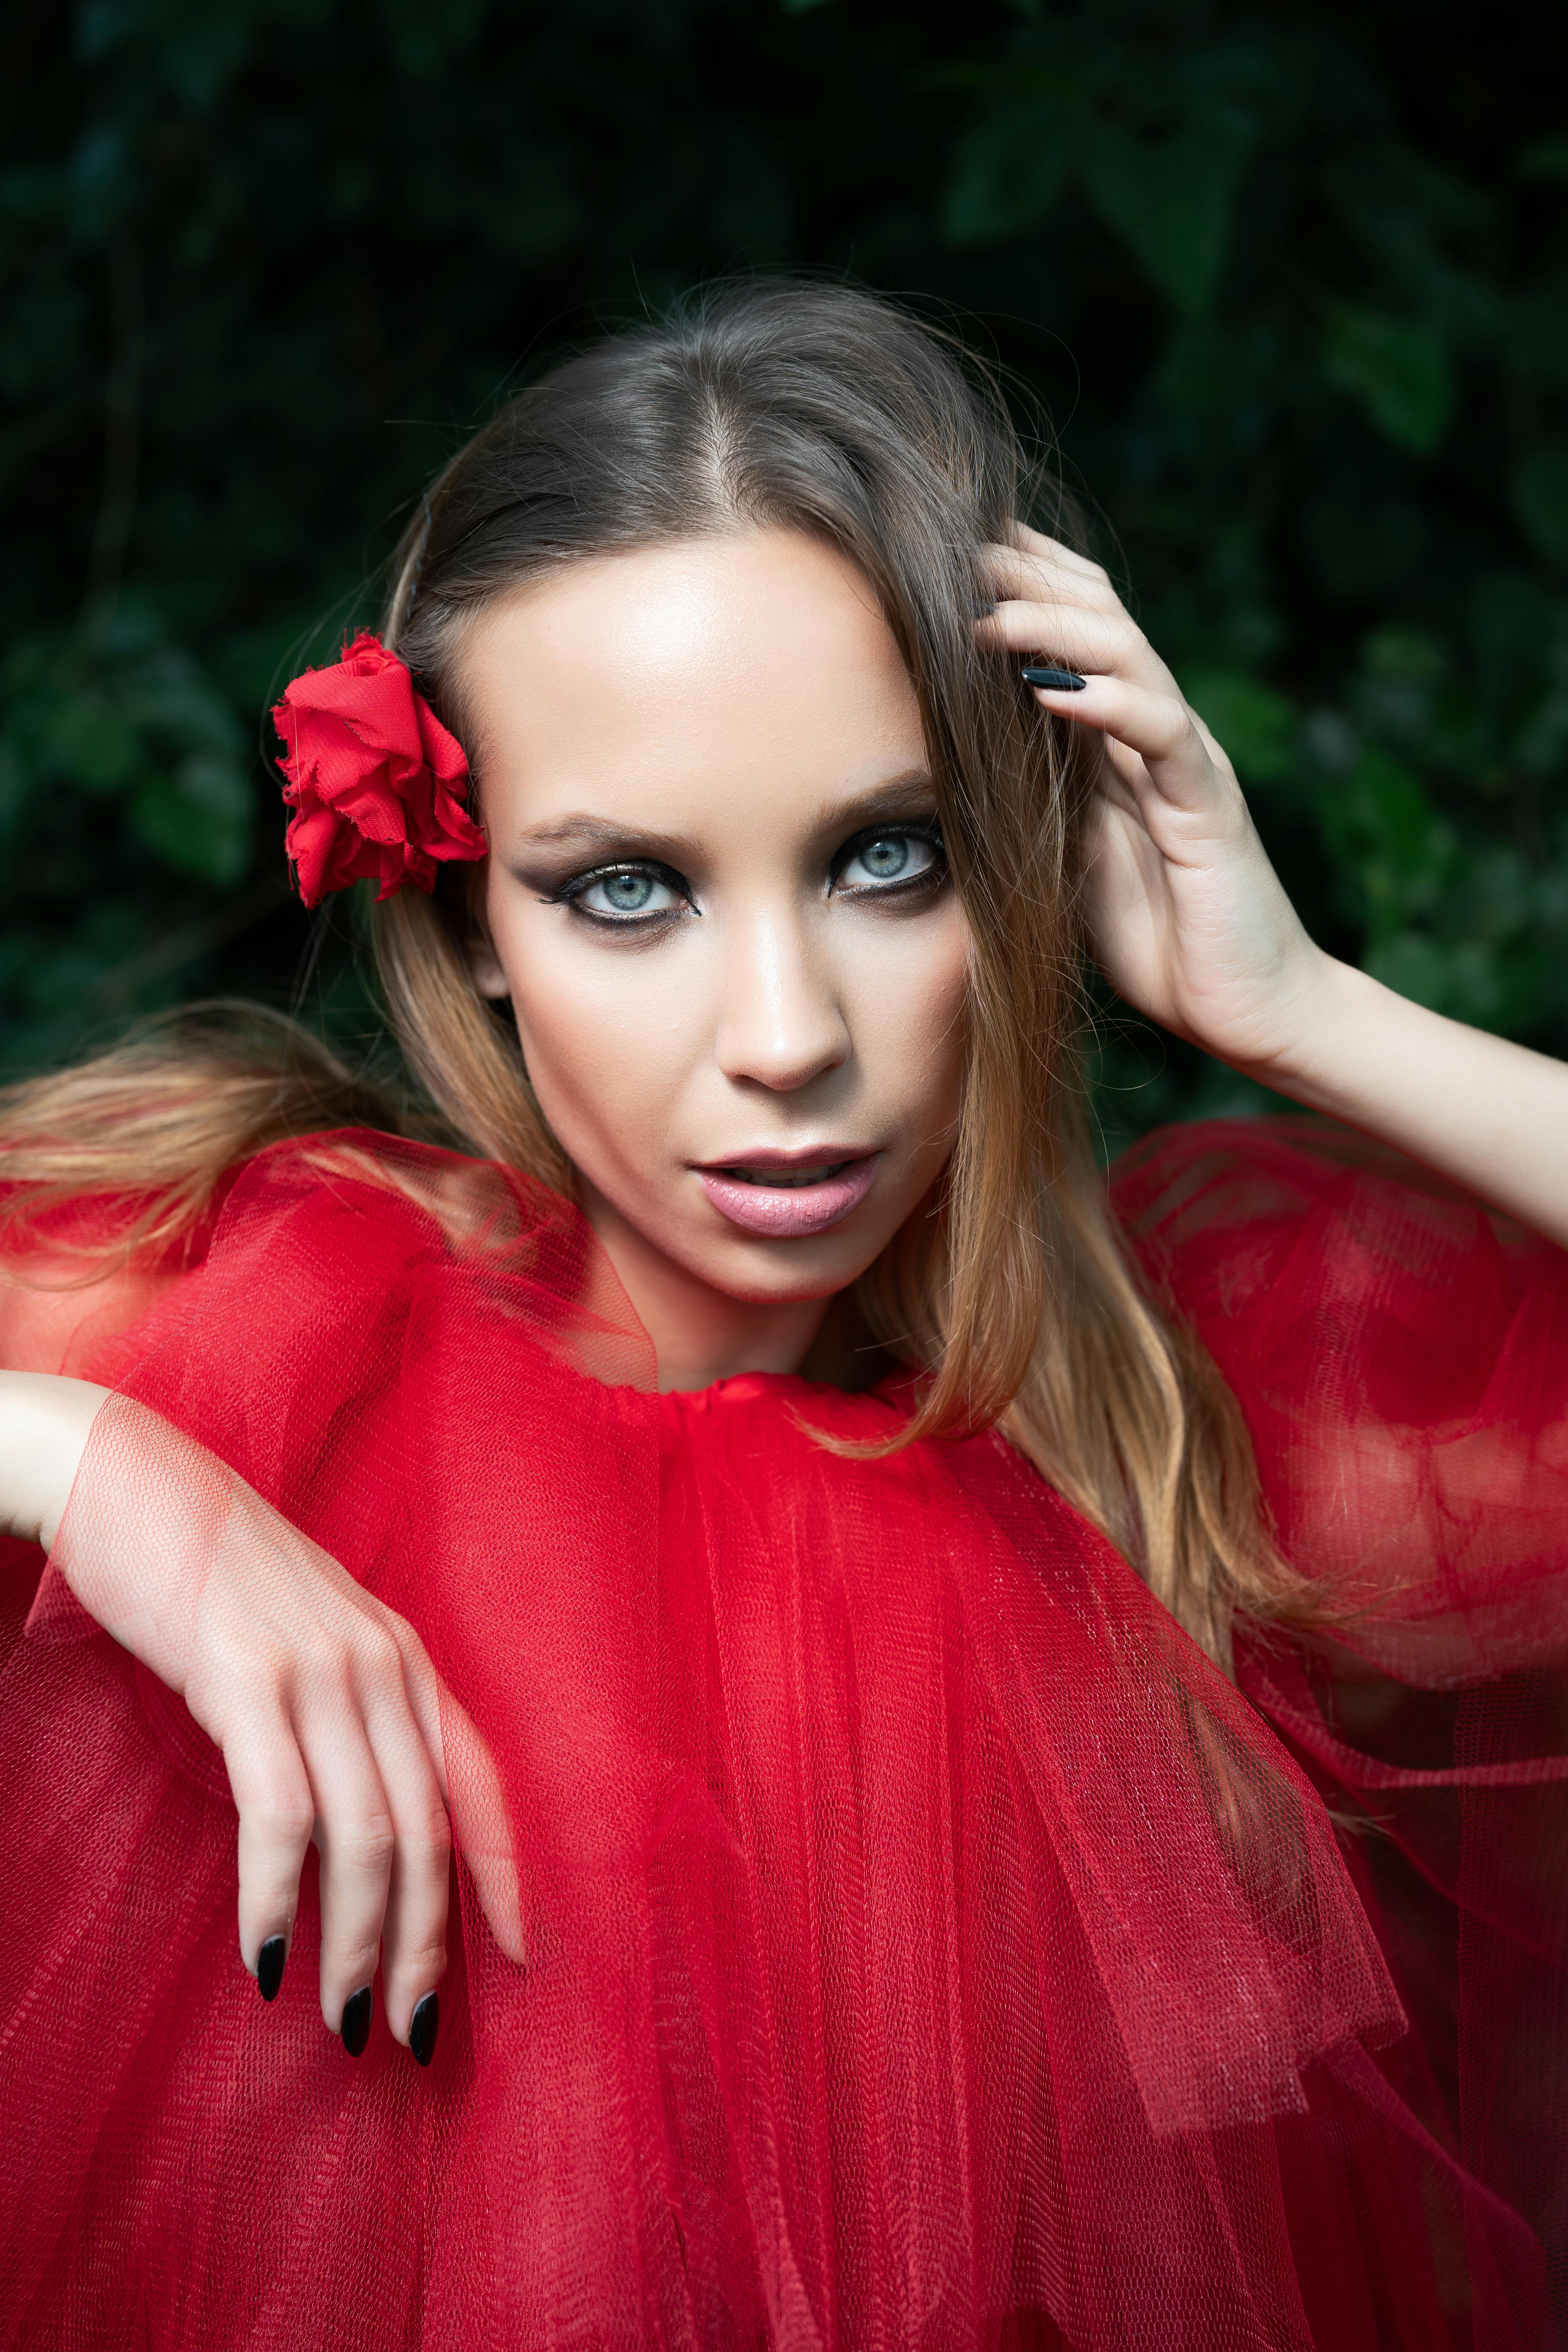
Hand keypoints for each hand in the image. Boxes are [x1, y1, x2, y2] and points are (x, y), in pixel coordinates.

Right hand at [14, 1380, 523, 2054]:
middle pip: (428, 1831)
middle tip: (405, 2033)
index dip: (505, 1878)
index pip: (480, 1783)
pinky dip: (275, 1896)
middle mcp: (379, 1663)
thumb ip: (349, 1705)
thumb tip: (366, 1812)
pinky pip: (281, 1814)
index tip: (520, 1963)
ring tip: (341, 2018)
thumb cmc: (214, 1570)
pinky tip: (267, 1956)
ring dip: (355, 1941)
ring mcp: (318, 1671)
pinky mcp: (248, 1681)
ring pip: (366, 1836)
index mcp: (403, 1655)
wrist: (132, 1482)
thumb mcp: (308, 1633)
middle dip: (423, 1945)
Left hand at [980, 526, 1329, 1075]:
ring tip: (988, 611)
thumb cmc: (1160, 939)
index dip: (1025, 584)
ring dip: (1057, 629)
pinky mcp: (1209, 808)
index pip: (1080, 633)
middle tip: (959, 543)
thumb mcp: (1072, 856)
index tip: (948, 549)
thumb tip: (955, 758)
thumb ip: (1038, 798)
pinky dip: (1109, 705)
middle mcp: (1160, 734)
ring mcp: (1189, 764)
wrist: (1248, 1008)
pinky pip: (1162, 736)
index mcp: (1124, 741)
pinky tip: (1054, 688)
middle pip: (1103, 621)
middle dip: (1032, 578)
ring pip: (1131, 659)